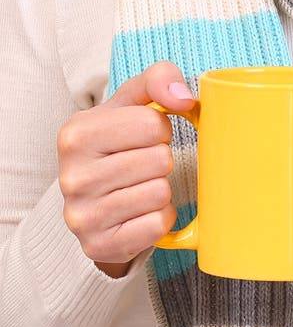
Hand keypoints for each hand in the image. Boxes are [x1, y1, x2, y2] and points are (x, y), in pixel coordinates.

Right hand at [57, 61, 194, 277]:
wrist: (94, 209)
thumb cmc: (116, 151)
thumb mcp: (128, 108)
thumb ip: (156, 81)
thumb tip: (186, 97)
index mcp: (76, 134)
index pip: (153, 123)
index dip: (160, 131)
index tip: (143, 139)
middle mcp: (72, 175)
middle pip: (159, 160)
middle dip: (161, 162)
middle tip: (143, 168)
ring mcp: (83, 214)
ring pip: (160, 193)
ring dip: (161, 192)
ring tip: (140, 189)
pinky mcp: (100, 245)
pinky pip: (157, 225)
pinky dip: (160, 219)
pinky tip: (141, 214)